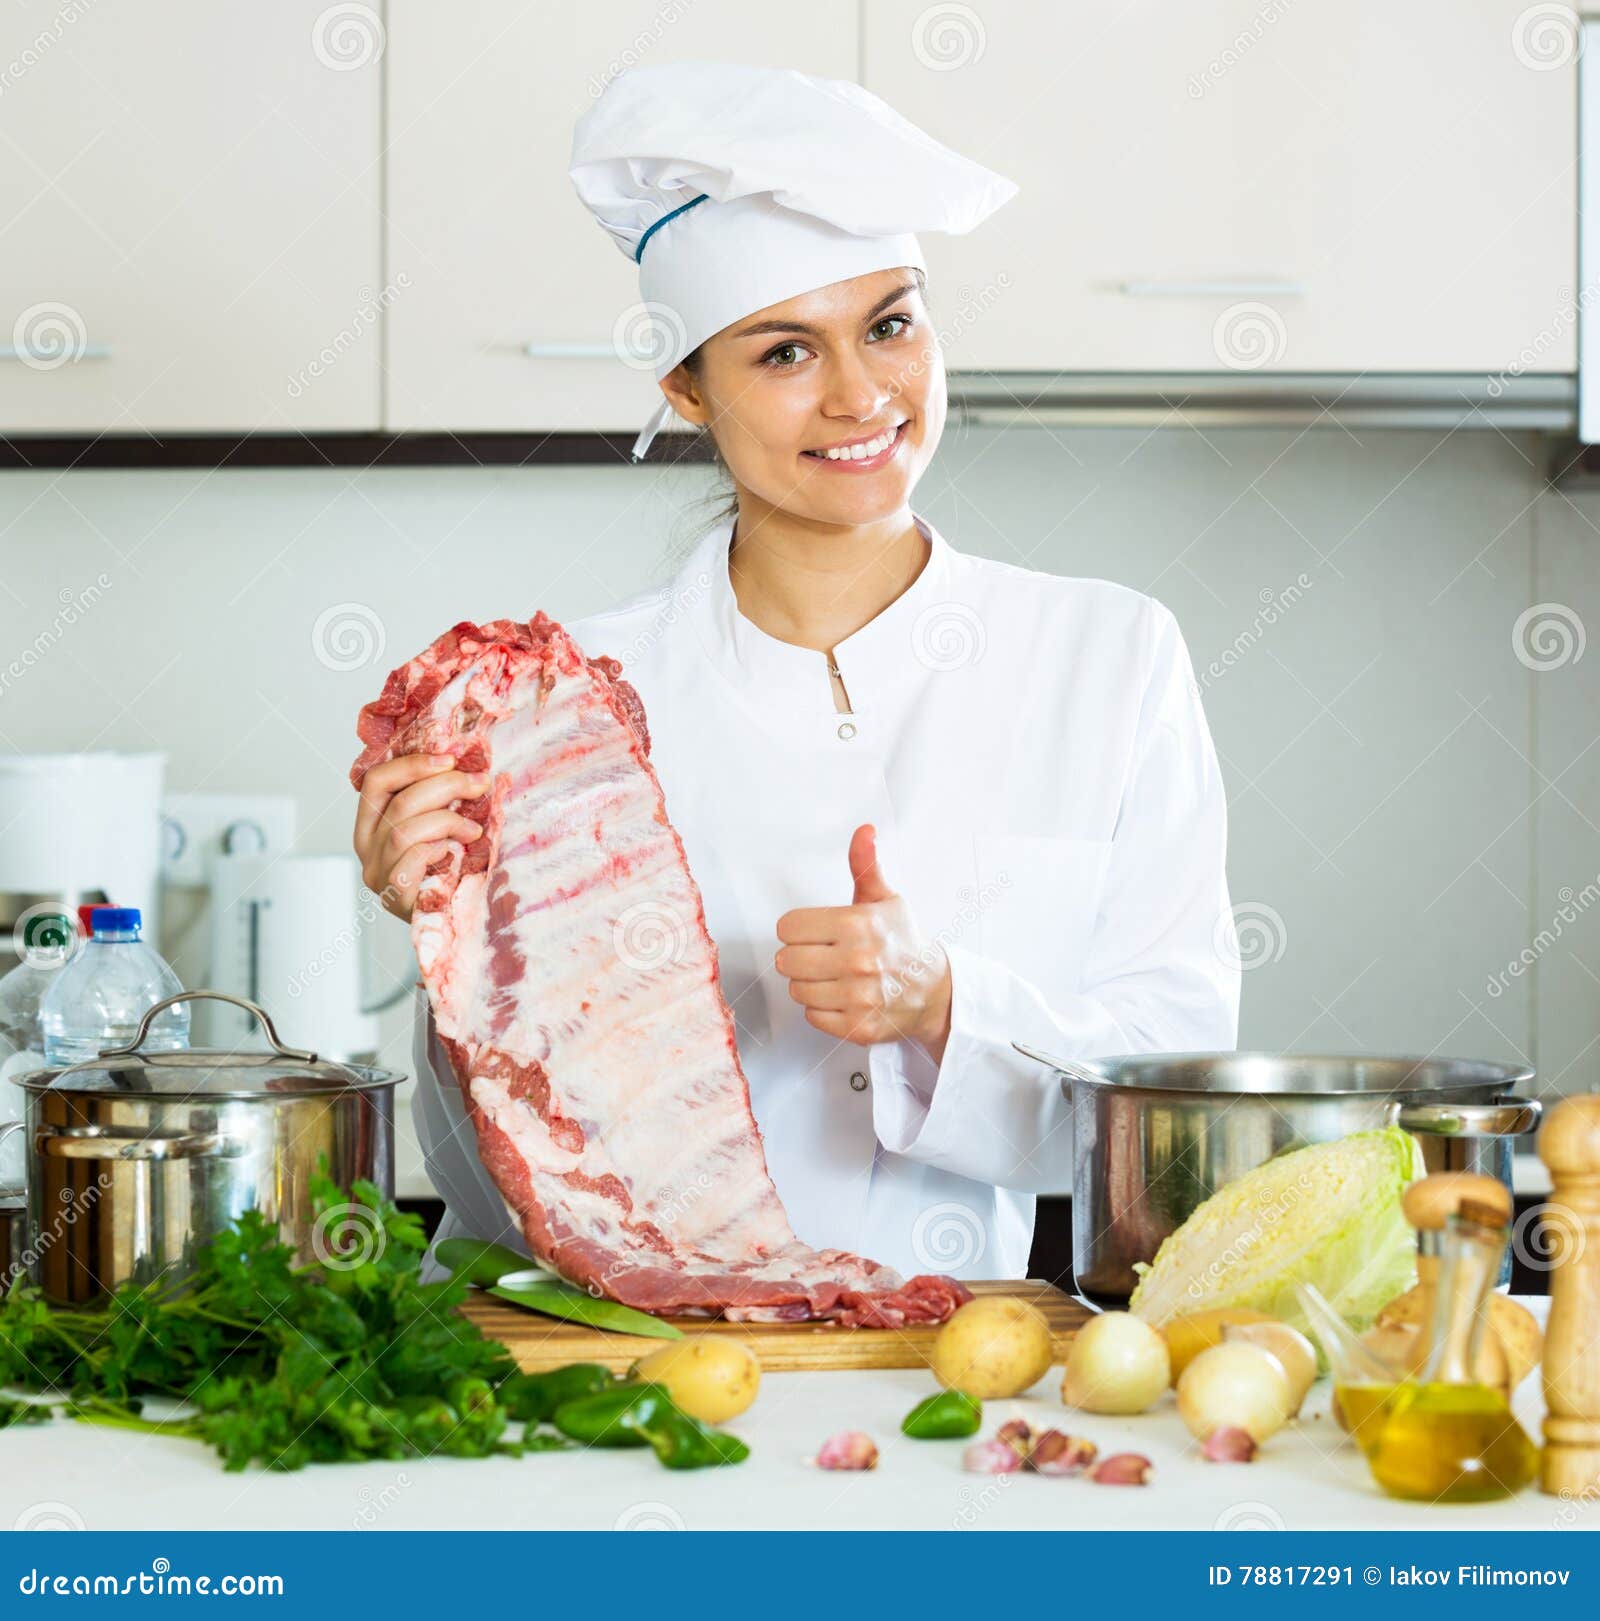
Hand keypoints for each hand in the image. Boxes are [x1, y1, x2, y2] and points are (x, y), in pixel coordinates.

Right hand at [353, 753, 489, 920]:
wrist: (454, 920)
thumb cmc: (448, 868)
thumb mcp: (436, 827)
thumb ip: (436, 801)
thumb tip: (468, 766)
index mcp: (371, 824)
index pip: (376, 780)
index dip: (412, 764)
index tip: (451, 759)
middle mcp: (367, 848)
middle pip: (398, 802)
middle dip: (445, 785)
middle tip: (479, 783)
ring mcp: (378, 875)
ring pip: (404, 830)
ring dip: (447, 820)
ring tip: (473, 830)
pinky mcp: (394, 898)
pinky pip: (411, 862)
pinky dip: (437, 849)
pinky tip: (455, 852)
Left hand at [775, 823, 952, 1063]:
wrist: (935, 990)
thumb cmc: (904, 942)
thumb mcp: (886, 899)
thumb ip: (866, 865)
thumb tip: (864, 831)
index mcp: (857, 924)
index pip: (788, 927)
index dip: (797, 928)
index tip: (814, 931)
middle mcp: (857, 961)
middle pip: (787, 960)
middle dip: (799, 956)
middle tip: (820, 955)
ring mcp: (858, 997)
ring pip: (797, 989)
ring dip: (809, 984)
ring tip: (832, 976)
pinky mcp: (858, 1027)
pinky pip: (812, 1016)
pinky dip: (822, 1009)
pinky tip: (841, 997)